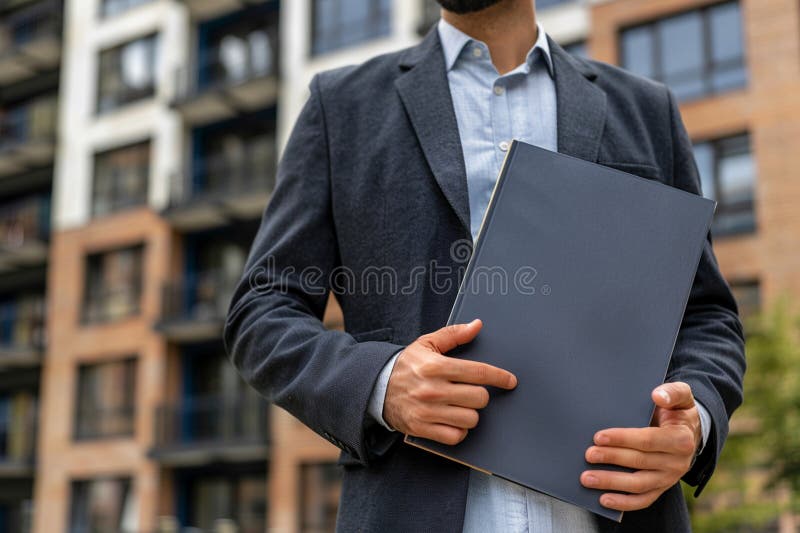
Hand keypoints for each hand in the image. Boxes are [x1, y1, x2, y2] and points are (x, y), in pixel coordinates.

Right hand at [384, 319, 516, 444]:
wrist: (376, 388)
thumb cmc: (406, 365)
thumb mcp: (426, 344)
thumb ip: (453, 334)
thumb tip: (476, 325)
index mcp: (436, 366)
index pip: (478, 372)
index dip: (499, 377)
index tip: (510, 380)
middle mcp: (433, 389)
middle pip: (479, 397)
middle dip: (481, 395)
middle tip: (472, 392)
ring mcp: (428, 411)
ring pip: (471, 418)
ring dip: (470, 413)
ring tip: (461, 406)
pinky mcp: (422, 428)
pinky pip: (456, 436)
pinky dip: (459, 430)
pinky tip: (454, 421)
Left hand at [580, 382, 701, 511]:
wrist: (690, 432)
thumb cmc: (677, 411)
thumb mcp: (681, 396)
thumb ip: (672, 392)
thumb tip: (657, 395)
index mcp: (681, 439)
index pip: (648, 440)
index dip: (623, 439)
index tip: (599, 436)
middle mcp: (677, 462)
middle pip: (639, 462)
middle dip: (611, 458)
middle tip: (588, 454)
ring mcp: (669, 478)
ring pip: (638, 484)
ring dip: (611, 482)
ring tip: (587, 478)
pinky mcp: (661, 488)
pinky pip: (643, 500)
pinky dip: (623, 503)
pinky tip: (603, 499)